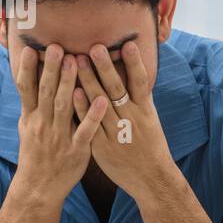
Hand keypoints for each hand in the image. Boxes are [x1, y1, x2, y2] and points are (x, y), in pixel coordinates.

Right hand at [12, 45, 108, 202]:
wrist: (38, 188)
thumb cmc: (36, 154)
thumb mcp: (27, 127)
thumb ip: (31, 104)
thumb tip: (27, 79)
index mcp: (31, 118)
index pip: (26, 88)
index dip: (28, 69)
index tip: (30, 48)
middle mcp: (43, 124)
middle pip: (46, 92)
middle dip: (51, 69)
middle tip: (56, 47)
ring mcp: (59, 137)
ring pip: (64, 106)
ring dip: (69, 84)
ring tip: (75, 62)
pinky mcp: (76, 150)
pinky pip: (85, 130)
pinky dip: (92, 115)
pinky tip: (101, 99)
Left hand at [73, 42, 176, 200]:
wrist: (151, 178)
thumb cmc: (151, 147)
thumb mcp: (150, 120)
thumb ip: (141, 100)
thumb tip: (137, 77)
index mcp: (146, 110)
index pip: (141, 82)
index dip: (135, 63)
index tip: (127, 44)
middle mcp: (132, 118)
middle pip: (117, 88)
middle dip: (105, 67)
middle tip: (94, 46)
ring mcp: (117, 132)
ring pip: (101, 103)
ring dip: (88, 80)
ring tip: (75, 61)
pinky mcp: (103, 145)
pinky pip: (91, 123)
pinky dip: (82, 107)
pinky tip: (72, 92)